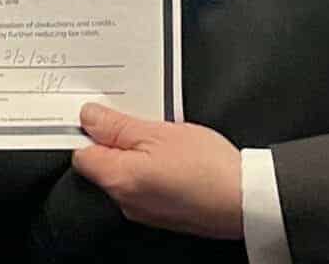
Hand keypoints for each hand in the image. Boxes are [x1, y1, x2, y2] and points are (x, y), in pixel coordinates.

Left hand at [71, 103, 242, 239]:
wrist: (246, 200)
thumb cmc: (207, 168)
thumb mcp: (159, 132)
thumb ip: (118, 126)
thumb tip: (90, 117)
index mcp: (118, 180)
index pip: (81, 153)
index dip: (91, 130)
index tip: (106, 114)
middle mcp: (125, 202)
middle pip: (103, 164)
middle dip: (117, 140)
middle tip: (143, 122)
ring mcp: (144, 212)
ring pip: (127, 174)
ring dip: (137, 154)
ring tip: (164, 138)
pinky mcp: (163, 215)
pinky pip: (145, 187)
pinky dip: (153, 170)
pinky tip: (175, 157)